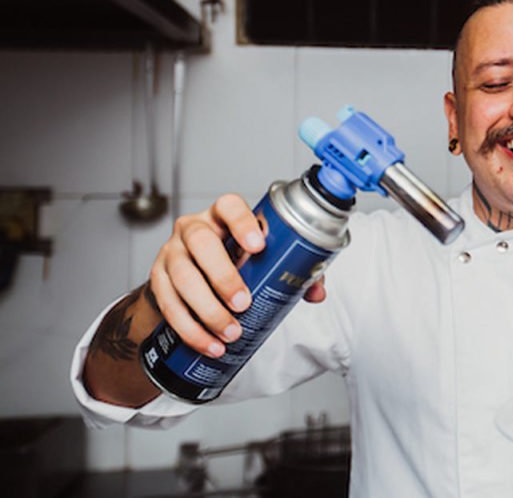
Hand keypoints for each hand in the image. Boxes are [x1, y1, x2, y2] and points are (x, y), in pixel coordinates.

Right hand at [148, 194, 326, 359]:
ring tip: (231, 332)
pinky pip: (169, 305)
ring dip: (207, 309)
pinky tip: (210, 343)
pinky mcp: (157, 281)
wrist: (191, 279)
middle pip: (201, 242)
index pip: (229, 206)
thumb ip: (291, 271)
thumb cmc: (234, 261)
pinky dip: (191, 329)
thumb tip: (316, 293)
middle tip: (243, 303)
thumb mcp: (261, 259)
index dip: (242, 223)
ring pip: (182, 277)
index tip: (259, 246)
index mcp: (222, 216)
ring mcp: (171, 253)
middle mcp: (193, 229)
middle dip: (223, 275)